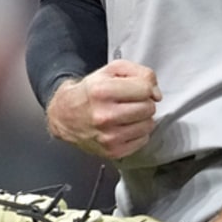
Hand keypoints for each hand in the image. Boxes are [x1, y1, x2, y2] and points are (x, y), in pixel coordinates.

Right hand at [45, 59, 161, 159]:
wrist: (64, 116)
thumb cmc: (90, 92)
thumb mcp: (110, 70)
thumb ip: (139, 72)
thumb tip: (156, 95)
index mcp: (102, 91)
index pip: (145, 89)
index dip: (146, 87)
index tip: (137, 88)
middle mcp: (105, 115)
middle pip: (149, 108)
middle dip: (143, 102)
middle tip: (129, 101)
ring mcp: (109, 136)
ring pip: (148, 125)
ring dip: (141, 118)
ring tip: (126, 114)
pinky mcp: (113, 152)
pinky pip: (143, 140)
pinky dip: (137, 133)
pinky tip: (124, 126)